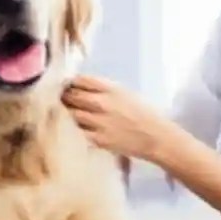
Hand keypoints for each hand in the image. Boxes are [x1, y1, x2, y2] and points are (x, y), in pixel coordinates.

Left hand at [61, 74, 175, 162]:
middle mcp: (102, 103)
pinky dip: (74, 129)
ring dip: (68, 113)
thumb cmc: (144, 114)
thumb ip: (104, 90)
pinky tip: (76, 130)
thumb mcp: (125, 93)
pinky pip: (77, 131)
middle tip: (64, 100)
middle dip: (65, 97)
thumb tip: (81, 88)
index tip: (69, 86)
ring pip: (71, 114)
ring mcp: (99, 122)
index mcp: (111, 88)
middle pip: (72, 95)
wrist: (157, 137)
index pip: (81, 80)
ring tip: (69, 115)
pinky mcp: (98, 139)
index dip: (72, 82)